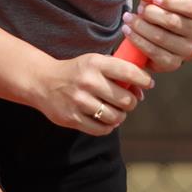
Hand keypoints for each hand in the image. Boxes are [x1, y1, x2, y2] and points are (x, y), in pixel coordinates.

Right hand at [32, 53, 153, 134]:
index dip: (144, 80)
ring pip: (115, 117)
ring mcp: (79, 101)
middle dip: (131, 102)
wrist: (43, 82)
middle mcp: (88, 81)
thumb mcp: (95, 63)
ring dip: (120, 116)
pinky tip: (104, 119)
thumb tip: (141, 92)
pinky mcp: (72, 118)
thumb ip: (118, 72)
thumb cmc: (77, 72)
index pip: (129, 72)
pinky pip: (101, 129)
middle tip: (127, 101)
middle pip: (126, 100)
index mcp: (95, 63)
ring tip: (115, 111)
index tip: (148, 84)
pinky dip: (107, 126)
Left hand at [119, 0, 191, 73]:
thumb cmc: (162, 11)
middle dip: (150, 14)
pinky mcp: (173, 63)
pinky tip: (129, 32)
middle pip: (172, 21)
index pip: (190, 6)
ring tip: (128, 19)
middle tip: (138, 9)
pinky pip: (154, 53)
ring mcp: (186, 50)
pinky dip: (138, 41)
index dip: (171, 2)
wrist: (164, 36)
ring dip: (140, 27)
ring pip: (161, 37)